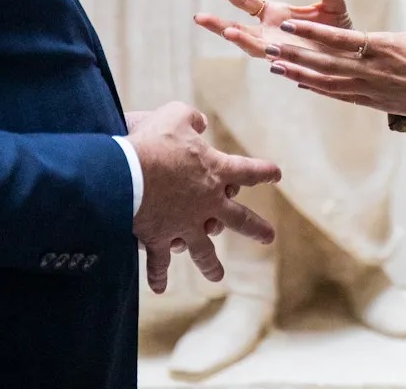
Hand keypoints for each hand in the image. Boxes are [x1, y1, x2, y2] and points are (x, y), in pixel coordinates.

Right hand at [127, 102, 280, 293]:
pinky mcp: (160, 238)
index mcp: (215, 172)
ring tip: (217, 277)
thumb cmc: (154, 142)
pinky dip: (158, 275)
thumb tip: (200, 123)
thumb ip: (191, 118)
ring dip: (210, 265)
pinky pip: (161, 261)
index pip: (247, 171)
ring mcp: (185, 225)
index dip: (263, 171)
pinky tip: (161, 288)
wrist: (128, 174)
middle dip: (255, 228)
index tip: (276, 174)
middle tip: (268, 237)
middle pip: (239, 219)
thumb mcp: (175, 116)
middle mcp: (207, 204)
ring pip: (204, 250)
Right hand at [194, 0, 354, 60]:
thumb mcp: (334, 8)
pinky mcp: (288, 64)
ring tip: (228, 32)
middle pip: (237, 26)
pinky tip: (263, 51)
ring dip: (240, 39)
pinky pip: (274, 59)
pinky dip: (268, 54)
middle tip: (199, 17)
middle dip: (218, 23)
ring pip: (251, 45)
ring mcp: (276, 50)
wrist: (351, 58)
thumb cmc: (339, 32)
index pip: (245, 0)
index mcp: (275, 14)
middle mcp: (269, 33)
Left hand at [263, 0, 405, 136]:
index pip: (340, 38)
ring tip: (274, 65)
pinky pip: (339, 95)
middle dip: (294, 53)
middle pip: (325, 61)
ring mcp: (371, 89)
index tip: (288, 24)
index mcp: (384, 46)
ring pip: (327, 80)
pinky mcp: (374, 103)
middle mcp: (373, 70)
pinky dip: (318, 88)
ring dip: (299, 72)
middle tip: (266, 46)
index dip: (311, 32)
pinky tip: (300, 82)